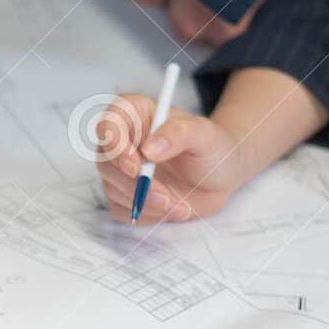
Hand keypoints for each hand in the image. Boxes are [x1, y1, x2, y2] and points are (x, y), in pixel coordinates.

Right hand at [97, 92, 246, 222]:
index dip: (115, 146)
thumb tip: (149, 148)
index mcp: (136, 114)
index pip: (109, 124)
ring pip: (112, 188)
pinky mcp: (125, 194)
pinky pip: (122, 209)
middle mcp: (124, 141)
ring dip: (145, 202)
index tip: (135, 166)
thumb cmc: (212, 147)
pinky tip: (171, 208)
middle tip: (164, 196)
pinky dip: (147, 214)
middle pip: (106, 162)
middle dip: (134, 184)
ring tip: (179, 205)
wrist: (221, 176)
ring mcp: (121, 169)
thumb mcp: (204, 133)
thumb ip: (178, 133)